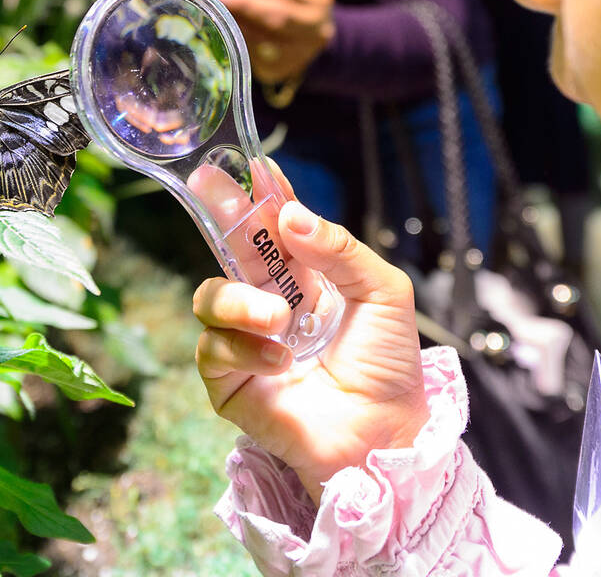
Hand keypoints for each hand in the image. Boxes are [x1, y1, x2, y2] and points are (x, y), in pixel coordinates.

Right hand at [191, 160, 427, 503]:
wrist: (383, 434)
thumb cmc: (390, 368)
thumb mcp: (384, 294)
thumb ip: (341, 250)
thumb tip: (292, 216)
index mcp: (309, 278)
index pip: (278, 228)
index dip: (264, 197)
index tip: (254, 167)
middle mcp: (272, 303)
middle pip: (233, 250)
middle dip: (221, 215)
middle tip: (211, 186)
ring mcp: (248, 342)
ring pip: (210, 297)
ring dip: (238, 300)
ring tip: (278, 319)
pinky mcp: (230, 382)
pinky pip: (211, 349)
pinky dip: (242, 349)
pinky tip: (278, 361)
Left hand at [208, 0, 335, 82]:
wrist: (307, 41)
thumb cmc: (289, 4)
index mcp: (318, 1)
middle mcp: (314, 31)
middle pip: (277, 17)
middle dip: (244, 3)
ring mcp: (297, 55)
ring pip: (259, 37)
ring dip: (230, 21)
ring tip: (207, 7)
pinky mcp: (275, 71)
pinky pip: (247, 51)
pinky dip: (229, 37)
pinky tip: (214, 27)